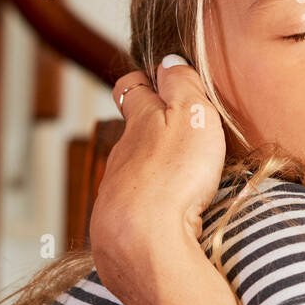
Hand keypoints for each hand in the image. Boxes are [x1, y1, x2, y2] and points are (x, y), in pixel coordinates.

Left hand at [90, 56, 226, 268]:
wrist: (144, 244)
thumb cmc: (174, 175)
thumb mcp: (191, 116)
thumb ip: (181, 84)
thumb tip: (169, 60)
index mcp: (138, 123)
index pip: (131, 89)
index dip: (142, 80)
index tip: (157, 79)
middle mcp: (119, 154)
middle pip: (130, 134)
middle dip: (149, 131)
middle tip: (178, 134)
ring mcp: (113, 191)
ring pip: (129, 172)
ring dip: (149, 173)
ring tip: (177, 182)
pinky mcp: (114, 228)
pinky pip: (130, 209)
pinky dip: (146, 208)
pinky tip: (163, 218)